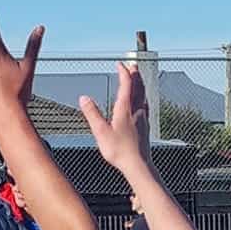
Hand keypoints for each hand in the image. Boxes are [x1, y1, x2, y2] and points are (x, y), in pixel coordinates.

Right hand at [79, 62, 151, 177]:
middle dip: (135, 74)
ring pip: (144, 95)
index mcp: (125, 109)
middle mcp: (137, 110)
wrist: (138, 165)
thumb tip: (84, 98)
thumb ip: (92, 114)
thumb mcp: (100, 132)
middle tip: (132, 65)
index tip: (119, 64)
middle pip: (138, 87)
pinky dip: (144, 97)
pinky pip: (146, 105)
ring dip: (141, 83)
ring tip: (138, 78)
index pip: (126, 84)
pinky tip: (143, 101)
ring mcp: (143, 117)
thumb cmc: (120, 151)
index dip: (123, 72)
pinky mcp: (146, 125)